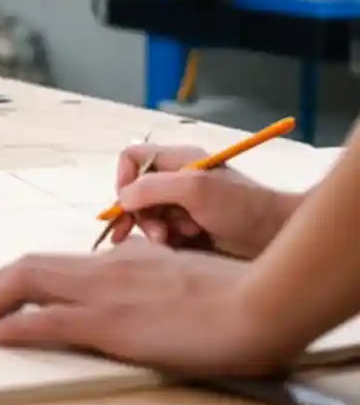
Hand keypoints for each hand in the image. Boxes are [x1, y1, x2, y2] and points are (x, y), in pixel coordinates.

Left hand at [0, 240, 292, 376]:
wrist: (258, 305)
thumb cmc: (235, 294)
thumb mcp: (185, 274)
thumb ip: (157, 276)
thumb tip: (145, 282)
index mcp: (124, 258)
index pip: (59, 262)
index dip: (24, 276)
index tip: (5, 292)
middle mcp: (105, 267)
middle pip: (30, 266)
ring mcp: (104, 293)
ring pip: (26, 282)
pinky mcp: (109, 323)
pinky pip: (44, 321)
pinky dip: (9, 325)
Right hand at [109, 144, 300, 258]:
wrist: (280, 238)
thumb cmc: (242, 208)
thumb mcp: (195, 189)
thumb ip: (152, 188)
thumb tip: (123, 199)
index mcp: (178, 161)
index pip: (132, 158)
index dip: (124, 179)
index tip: (129, 205)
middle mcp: (177, 180)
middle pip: (136, 193)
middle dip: (140, 214)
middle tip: (157, 235)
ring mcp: (183, 206)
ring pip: (148, 217)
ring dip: (157, 231)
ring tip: (178, 240)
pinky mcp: (190, 230)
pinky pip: (163, 235)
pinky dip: (168, 243)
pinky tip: (186, 246)